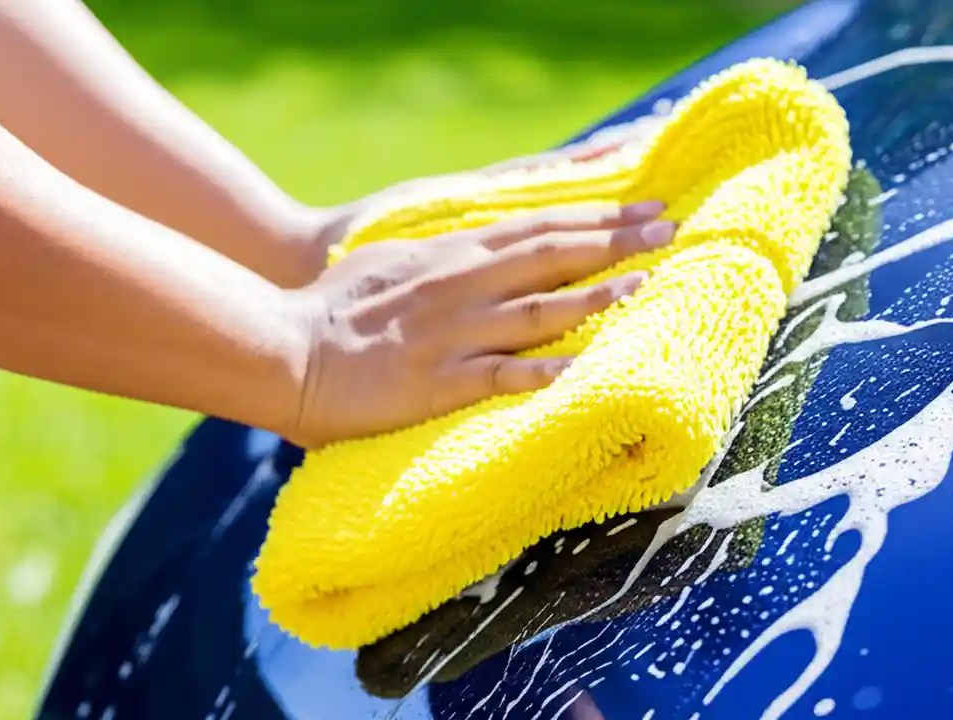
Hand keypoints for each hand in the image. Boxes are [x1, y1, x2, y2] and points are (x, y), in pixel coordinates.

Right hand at [279, 201, 675, 447]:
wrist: (285, 350)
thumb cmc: (329, 307)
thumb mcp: (388, 263)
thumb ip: (437, 259)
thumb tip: (472, 256)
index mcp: (449, 257)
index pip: (535, 228)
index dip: (593, 215)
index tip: (640, 206)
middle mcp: (461, 286)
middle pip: (551, 255)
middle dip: (614, 239)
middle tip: (667, 226)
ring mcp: (453, 334)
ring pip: (540, 308)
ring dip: (597, 294)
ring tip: (646, 282)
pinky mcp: (439, 382)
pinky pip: (504, 376)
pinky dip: (547, 371)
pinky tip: (586, 368)